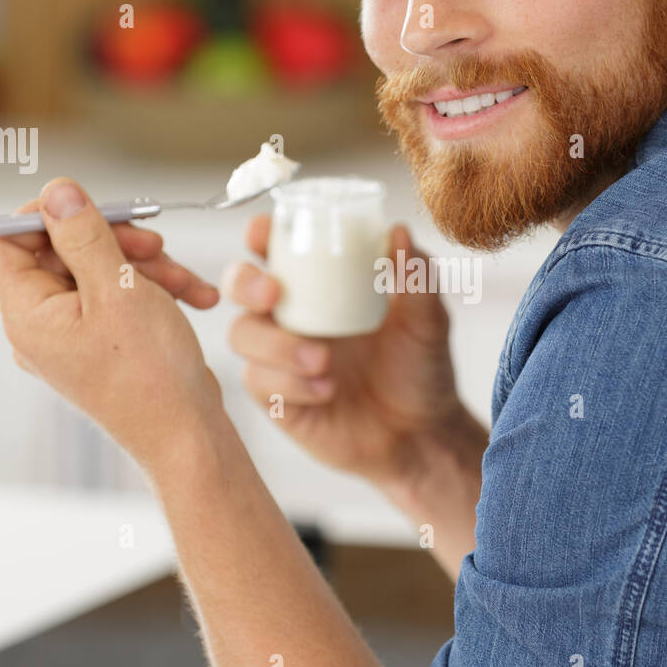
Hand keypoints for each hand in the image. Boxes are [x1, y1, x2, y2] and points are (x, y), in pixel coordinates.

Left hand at [0, 178, 223, 470]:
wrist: (189, 436)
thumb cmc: (151, 375)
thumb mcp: (118, 288)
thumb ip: (84, 234)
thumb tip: (57, 191)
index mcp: (27, 315)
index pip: (6, 242)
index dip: (45, 216)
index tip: (89, 208)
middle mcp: (42, 327)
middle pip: (62, 252)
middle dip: (114, 241)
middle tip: (153, 245)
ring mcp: (75, 337)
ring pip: (100, 272)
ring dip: (147, 266)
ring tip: (186, 281)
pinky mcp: (106, 344)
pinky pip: (120, 299)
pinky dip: (156, 291)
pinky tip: (196, 297)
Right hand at [223, 218, 469, 486]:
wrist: (420, 435)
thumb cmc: (421, 370)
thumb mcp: (428, 322)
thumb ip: (416, 279)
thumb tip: (399, 232)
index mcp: (321, 286)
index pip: (278, 248)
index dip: (260, 234)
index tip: (264, 232)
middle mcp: (292, 315)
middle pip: (238, 285)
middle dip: (245, 283)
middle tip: (274, 294)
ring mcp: (279, 357)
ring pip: (242, 334)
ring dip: (277, 344)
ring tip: (323, 360)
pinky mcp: (277, 398)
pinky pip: (259, 381)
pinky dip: (290, 383)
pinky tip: (327, 390)